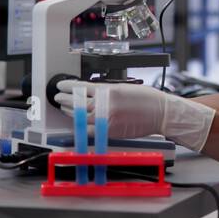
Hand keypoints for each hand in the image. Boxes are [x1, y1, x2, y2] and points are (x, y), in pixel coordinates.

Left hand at [54, 80, 216, 151]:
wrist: (161, 113)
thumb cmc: (147, 99)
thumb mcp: (123, 88)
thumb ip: (105, 91)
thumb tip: (89, 92)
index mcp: (109, 91)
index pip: (81, 88)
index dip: (68, 87)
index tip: (61, 85)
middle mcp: (106, 105)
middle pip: (77, 102)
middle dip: (65, 100)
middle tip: (58, 97)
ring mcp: (107, 120)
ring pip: (80, 116)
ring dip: (70, 112)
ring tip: (64, 109)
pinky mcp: (110, 132)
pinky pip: (90, 130)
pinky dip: (81, 127)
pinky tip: (76, 124)